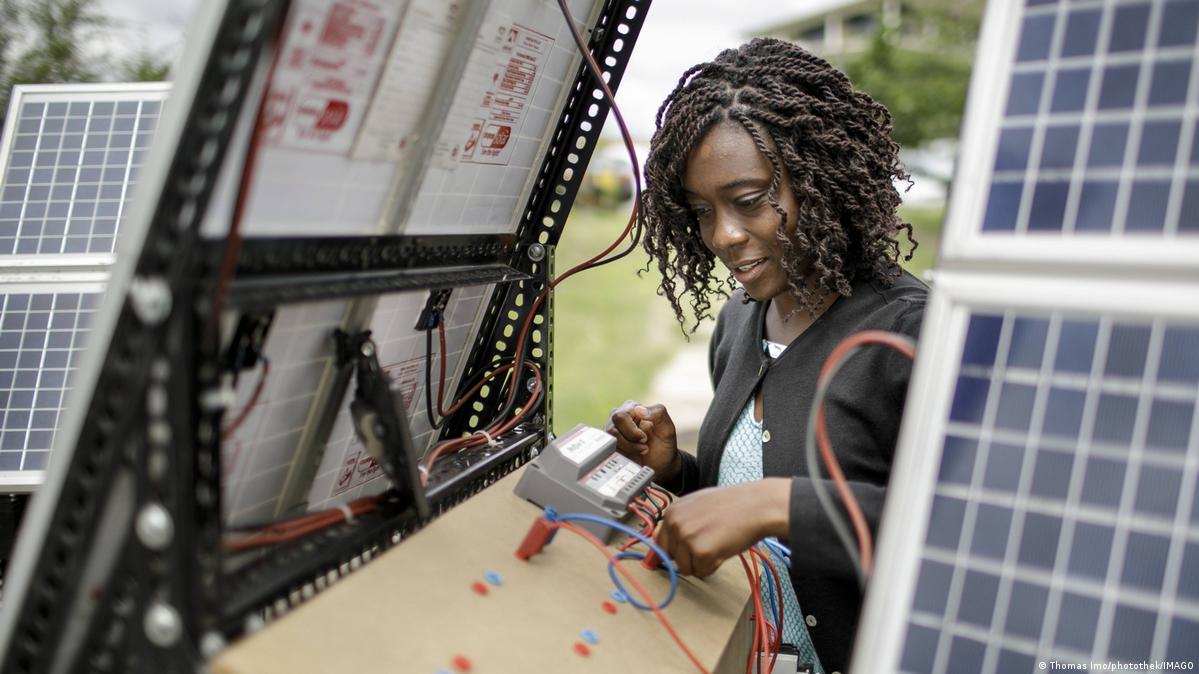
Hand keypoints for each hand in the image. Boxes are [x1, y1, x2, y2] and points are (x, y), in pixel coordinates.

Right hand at [606, 401, 679, 480]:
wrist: (662, 463)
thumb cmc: (664, 443)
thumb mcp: (668, 428)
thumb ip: (658, 414)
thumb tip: (639, 409)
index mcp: (632, 408)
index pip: (621, 416)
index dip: (632, 430)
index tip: (645, 438)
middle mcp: (619, 417)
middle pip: (612, 429)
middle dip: (630, 441)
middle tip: (643, 444)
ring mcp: (613, 431)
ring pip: (611, 441)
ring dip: (628, 449)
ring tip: (641, 450)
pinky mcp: (610, 444)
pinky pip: (610, 450)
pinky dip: (624, 455)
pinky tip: (634, 455)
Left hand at [653, 479, 789, 577]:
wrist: (756, 505)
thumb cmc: (732, 505)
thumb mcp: (697, 505)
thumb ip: (679, 522)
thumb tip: (662, 542)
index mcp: (672, 512)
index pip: (660, 543)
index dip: (675, 550)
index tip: (687, 550)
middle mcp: (675, 524)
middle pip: (671, 558)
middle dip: (688, 557)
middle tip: (709, 542)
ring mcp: (687, 538)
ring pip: (685, 568)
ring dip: (701, 562)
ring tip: (717, 543)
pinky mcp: (701, 552)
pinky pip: (701, 572)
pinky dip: (713, 566)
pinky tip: (723, 549)